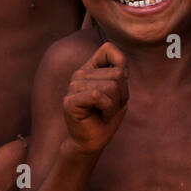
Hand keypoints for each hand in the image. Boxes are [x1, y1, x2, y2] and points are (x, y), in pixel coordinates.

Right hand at [62, 39, 129, 155]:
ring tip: (105, 113)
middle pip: (117, 73)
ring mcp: (72, 86)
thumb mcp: (120, 92)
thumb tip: (122, 65)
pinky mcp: (69, 101)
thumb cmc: (107, 118)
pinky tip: (101, 117)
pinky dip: (107, 110)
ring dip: (115, 105)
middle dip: (121, 95)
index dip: (122, 66)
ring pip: (110, 86)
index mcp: (90, 68)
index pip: (109, 48)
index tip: (119, 86)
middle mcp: (79, 74)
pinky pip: (98, 96)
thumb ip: (120, 74)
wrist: (93, 142)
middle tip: (111, 107)